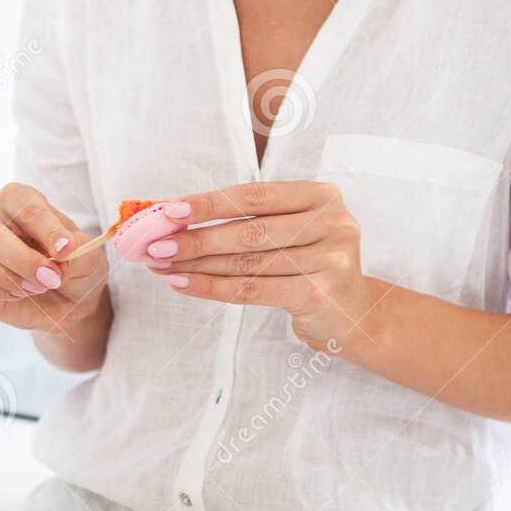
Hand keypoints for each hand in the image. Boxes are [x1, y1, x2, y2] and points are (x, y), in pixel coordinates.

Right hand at [0, 183, 108, 335]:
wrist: (68, 302)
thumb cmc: (75, 270)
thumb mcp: (90, 260)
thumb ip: (81, 251)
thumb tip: (63, 250)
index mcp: (20, 201)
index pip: (24, 205)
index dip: (45, 228)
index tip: (66, 250)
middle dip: (23, 260)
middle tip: (52, 279)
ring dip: (4, 276)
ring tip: (34, 289)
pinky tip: (17, 296)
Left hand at [155, 181, 375, 351]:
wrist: (355, 315)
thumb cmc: (310, 266)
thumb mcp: (291, 232)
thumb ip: (246, 220)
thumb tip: (174, 215)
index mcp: (321, 196)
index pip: (255, 195)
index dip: (209, 203)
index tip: (168, 210)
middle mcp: (332, 222)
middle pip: (249, 230)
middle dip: (195, 237)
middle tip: (154, 243)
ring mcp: (329, 259)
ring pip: (247, 261)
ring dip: (197, 264)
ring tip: (161, 265)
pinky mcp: (319, 294)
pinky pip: (252, 289)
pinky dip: (212, 287)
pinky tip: (183, 284)